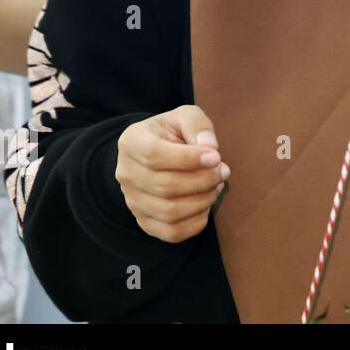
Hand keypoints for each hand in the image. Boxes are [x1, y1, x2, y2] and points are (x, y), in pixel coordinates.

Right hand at [116, 105, 228, 242]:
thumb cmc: (173, 133)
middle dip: (203, 180)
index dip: (189, 159)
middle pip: (165, 186)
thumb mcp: (185, 116)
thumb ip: (197, 125)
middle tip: (223, 171)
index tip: (216, 156)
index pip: (154, 155)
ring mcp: (132, 201)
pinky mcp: (144, 221)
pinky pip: (172, 233)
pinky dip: (196, 222)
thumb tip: (210, 147)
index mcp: (131, 142)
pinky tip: (206, 204)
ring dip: (203, 200)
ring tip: (217, 185)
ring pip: (169, 211)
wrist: (157, 154)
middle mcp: (125, 174)